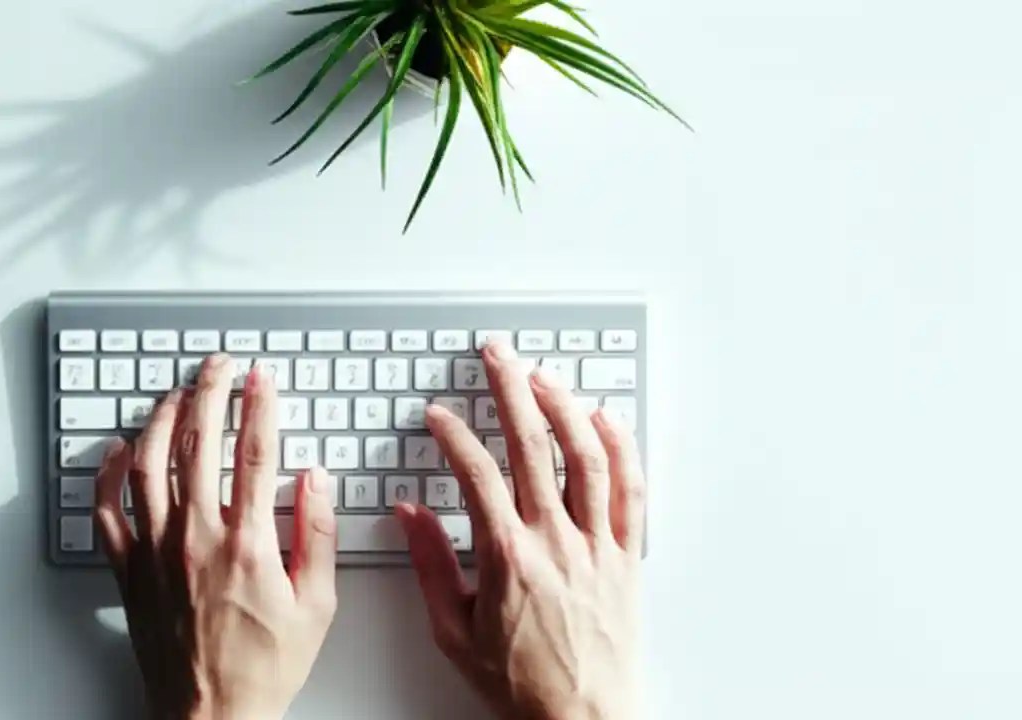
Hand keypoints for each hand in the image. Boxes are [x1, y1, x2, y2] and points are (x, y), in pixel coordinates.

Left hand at [93, 354, 337, 719]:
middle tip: (217, 366)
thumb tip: (315, 481)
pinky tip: (120, 451)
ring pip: (149, 465)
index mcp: (249, 544)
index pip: (255, 453)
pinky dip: (108, 475)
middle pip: (199, 444)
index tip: (261, 377)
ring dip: (162, 419)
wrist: (211, 717)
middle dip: (209, 392)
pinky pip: (107, 512)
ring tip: (176, 393)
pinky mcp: (129, 571)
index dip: (260, 405)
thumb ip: (317, 535)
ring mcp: (156, 551)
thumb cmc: (263, 667)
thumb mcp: (316, 605)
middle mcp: (197, 538)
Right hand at [398, 341, 646, 719]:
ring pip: (585, 456)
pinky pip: (630, 489)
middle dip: (510, 390)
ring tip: (544, 375)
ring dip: (563, 406)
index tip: (438, 416)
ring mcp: (597, 545)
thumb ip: (431, 566)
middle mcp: (556, 541)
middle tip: (496, 356)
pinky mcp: (627, 556)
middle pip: (532, 445)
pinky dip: (620, 447)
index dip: (452, 435)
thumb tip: (410, 515)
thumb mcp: (454, 631)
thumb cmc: (521, 684)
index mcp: (508, 558)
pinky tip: (605, 419)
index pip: (475, 473)